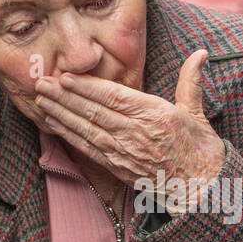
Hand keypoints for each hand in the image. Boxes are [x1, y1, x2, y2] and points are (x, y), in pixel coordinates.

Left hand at [33, 49, 225, 195]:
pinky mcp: (118, 167)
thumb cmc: (200, 150)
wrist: (202, 189)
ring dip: (61, 114)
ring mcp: (126, 152)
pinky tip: (52, 123)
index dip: (88, 87)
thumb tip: (201, 53)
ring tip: (40, 99)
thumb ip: (191, 81)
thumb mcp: (198, 113)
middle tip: (41, 82)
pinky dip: (68, 135)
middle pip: (95, 112)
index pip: (115, 98)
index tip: (66, 76)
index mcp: (156, 115)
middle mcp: (138, 134)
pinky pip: (88, 149)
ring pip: (87, 129)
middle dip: (65, 97)